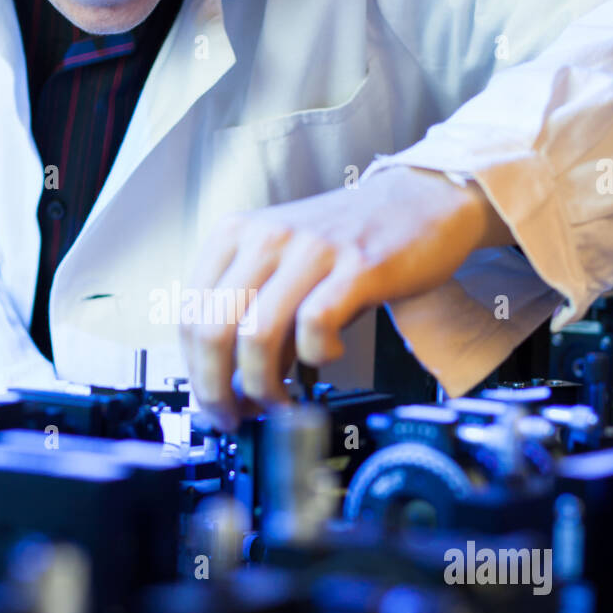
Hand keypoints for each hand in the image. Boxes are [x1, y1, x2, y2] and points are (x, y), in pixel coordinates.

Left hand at [180, 166, 513, 429]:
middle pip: (212, 331)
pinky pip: (315, 324)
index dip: (195, 372)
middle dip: (218, 390)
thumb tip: (234, 380)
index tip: (212, 401)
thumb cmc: (352, 237)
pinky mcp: (357, 266)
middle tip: (238, 415)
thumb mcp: (285, 264)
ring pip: (257, 335)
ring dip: (264, 386)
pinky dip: (317, 356)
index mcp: (237, 234)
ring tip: (282, 401)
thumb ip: (255, 314)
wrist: (423, 197)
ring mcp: (311, 249)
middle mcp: (266, 237)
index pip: (189, 315)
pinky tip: (328, 355)